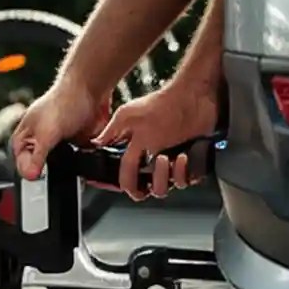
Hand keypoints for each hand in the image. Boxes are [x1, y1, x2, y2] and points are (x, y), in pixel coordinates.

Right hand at [11, 78, 111, 180]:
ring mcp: (56, 145)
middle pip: (40, 169)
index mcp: (24, 139)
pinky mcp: (74, 147)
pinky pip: (74, 163)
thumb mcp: (46, 133)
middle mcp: (38, 143)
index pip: (21, 166)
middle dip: (50, 173)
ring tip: (70, 162)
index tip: (41, 177)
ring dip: (66, 168)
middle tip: (57, 171)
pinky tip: (82, 159)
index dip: (31, 173)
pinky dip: (79, 164)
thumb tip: (30, 175)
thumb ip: (38, 156)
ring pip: (58, 168)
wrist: (90, 91)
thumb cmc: (63, 103)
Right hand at [93, 80, 219, 200]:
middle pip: (143, 191)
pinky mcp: (190, 164)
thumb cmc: (162, 104)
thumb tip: (96, 144)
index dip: (123, 184)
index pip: (125, 180)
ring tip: (167, 158)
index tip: (125, 184)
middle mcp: (151, 162)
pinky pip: (185, 182)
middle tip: (152, 164)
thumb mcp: (128, 117)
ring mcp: (171, 165)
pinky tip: (183, 156)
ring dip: (164, 177)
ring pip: (163, 190)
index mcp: (135, 154)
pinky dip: (183, 172)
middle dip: (146, 184)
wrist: (193, 96)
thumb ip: (111, 133)